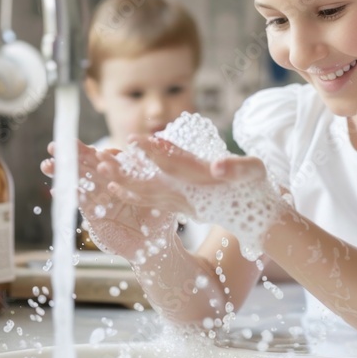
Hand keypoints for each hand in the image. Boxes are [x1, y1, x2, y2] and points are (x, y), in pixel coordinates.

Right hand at [40, 140, 177, 262]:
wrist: (156, 245)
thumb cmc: (160, 216)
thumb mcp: (157, 193)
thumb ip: (145, 175)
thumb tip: (136, 154)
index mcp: (122, 175)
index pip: (106, 159)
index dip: (96, 153)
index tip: (89, 148)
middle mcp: (108, 185)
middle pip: (88, 167)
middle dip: (71, 156)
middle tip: (54, 146)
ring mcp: (100, 200)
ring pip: (80, 183)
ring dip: (64, 173)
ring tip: (47, 165)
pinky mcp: (96, 217)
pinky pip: (82, 205)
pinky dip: (70, 197)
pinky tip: (58, 190)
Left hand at [102, 135, 290, 259]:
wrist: (256, 218)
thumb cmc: (256, 187)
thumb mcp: (255, 172)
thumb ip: (237, 168)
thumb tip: (217, 166)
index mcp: (205, 182)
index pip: (176, 164)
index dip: (154, 151)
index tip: (134, 139)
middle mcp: (189, 196)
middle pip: (152, 183)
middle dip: (126, 170)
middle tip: (101, 158)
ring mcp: (182, 205)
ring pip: (146, 194)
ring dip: (122, 182)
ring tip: (100, 170)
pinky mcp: (179, 208)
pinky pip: (150, 202)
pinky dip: (131, 195)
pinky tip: (114, 187)